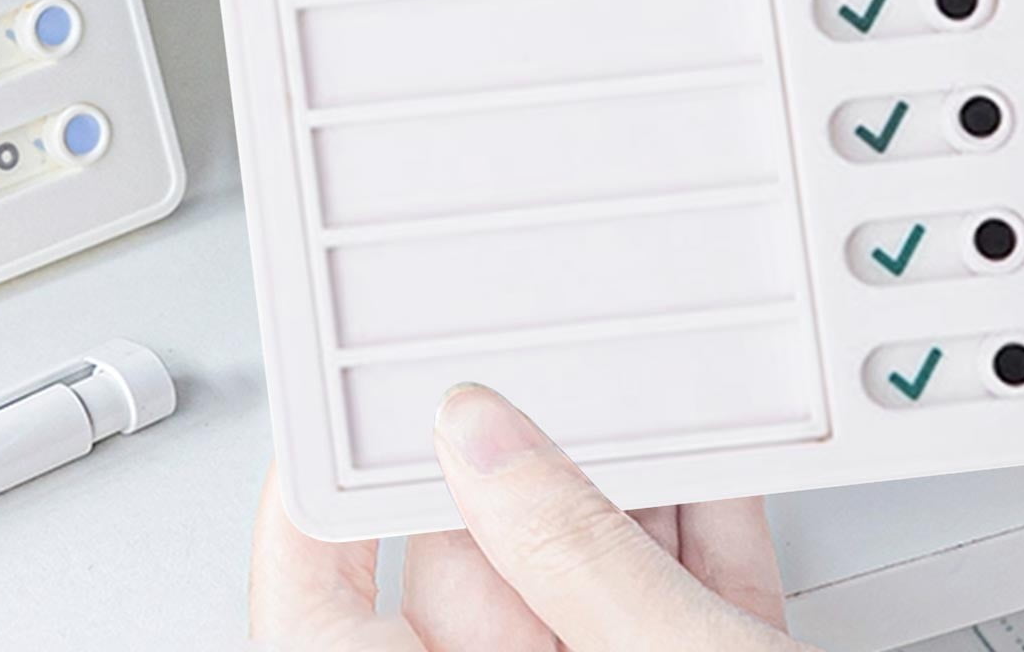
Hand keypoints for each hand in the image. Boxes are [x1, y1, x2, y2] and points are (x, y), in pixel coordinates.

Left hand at [249, 384, 809, 650]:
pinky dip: (690, 550)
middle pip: (465, 587)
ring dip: (616, 503)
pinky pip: (667, 614)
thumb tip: (484, 441)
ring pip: (575, 593)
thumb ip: (574, 557)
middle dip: (515, 488)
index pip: (313, 627)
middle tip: (542, 395)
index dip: (313, 521)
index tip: (337, 429)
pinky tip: (710, 486)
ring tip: (641, 420)